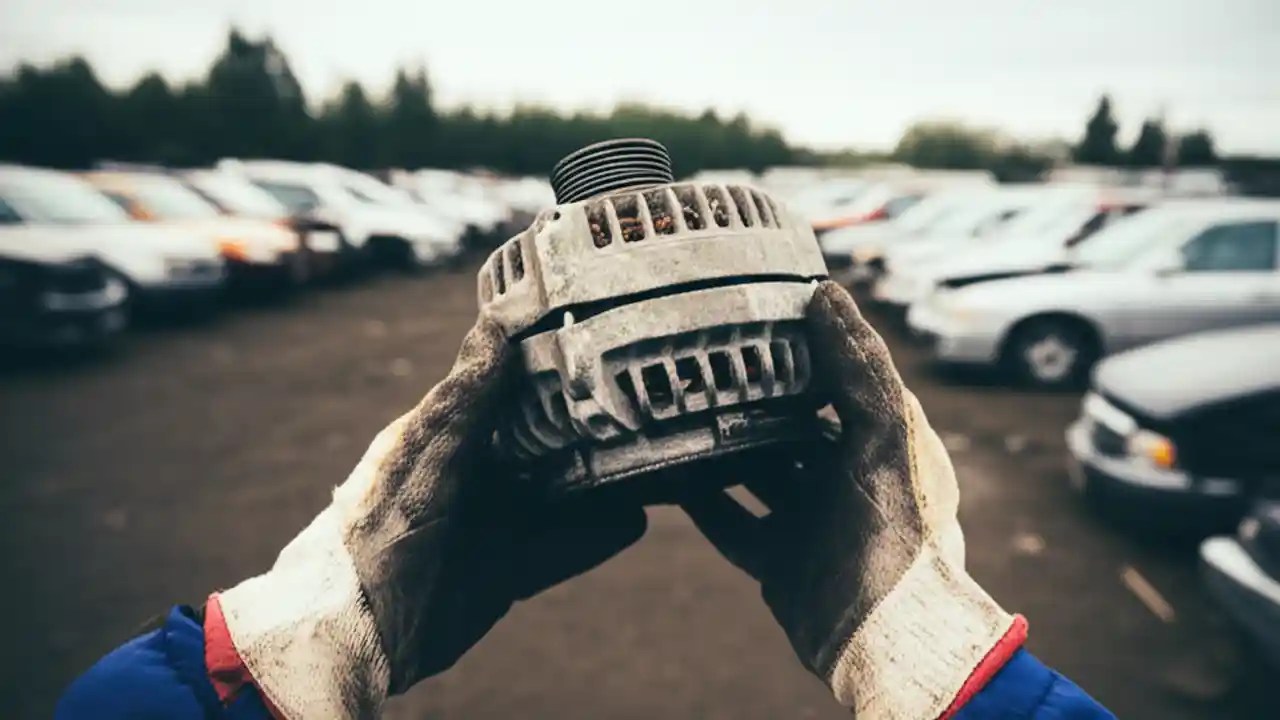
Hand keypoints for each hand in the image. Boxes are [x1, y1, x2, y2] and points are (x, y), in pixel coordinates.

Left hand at [213, 315, 646, 717]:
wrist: (357, 631)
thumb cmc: (375, 529)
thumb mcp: (423, 456)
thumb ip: (463, 399)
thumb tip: (496, 325)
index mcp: (448, 436)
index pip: (507, 390)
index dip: (549, 370)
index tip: (598, 346)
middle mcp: (475, 474)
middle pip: (544, 442)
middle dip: (588, 428)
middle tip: (642, 406)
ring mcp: (493, 523)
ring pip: (560, 495)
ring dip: (602, 483)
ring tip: (652, 462)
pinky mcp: (506, 568)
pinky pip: (562, 546)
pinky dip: (597, 535)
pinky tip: (634, 521)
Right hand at [681, 281, 1023, 718]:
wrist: (886, 635)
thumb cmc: (901, 527)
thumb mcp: (885, 432)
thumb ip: (860, 365)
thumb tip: (827, 294)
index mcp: (875, 441)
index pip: (834, 378)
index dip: (802, 346)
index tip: (754, 313)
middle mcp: (842, 476)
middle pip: (787, 423)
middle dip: (750, 396)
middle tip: (700, 362)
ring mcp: (809, 519)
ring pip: (753, 471)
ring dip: (719, 447)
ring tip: (677, 411)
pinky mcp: (779, 559)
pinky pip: (730, 522)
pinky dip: (702, 501)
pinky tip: (671, 475)